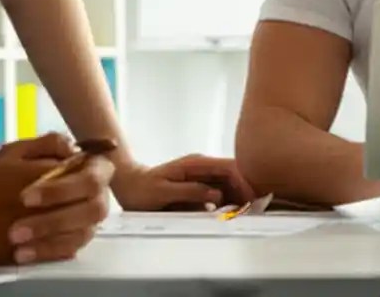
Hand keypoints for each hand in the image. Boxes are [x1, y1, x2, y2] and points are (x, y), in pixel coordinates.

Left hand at [111, 154, 254, 210]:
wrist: (129, 186)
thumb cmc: (142, 189)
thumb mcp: (163, 192)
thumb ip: (189, 191)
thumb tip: (216, 195)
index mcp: (196, 164)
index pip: (229, 167)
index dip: (243, 181)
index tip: (250, 199)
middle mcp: (202, 168)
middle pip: (234, 176)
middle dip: (244, 192)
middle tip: (249, 212)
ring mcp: (202, 177)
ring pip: (229, 186)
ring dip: (237, 199)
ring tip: (241, 216)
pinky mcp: (199, 187)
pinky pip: (219, 194)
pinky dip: (226, 204)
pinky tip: (228, 215)